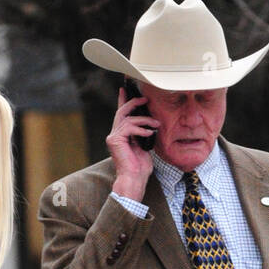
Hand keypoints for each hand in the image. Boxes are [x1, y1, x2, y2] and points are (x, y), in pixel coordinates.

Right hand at [106, 86, 158, 201]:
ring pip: (128, 118)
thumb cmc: (140, 167)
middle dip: (134, 103)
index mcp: (121, 135)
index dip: (123, 101)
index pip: (122, 115)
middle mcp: (114, 135)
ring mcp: (113, 137)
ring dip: (145, 120)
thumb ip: (142, 133)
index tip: (125, 89)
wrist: (134, 179)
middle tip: (145, 99)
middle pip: (122, 112)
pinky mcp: (115, 140)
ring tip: (156, 124)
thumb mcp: (144, 145)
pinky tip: (149, 133)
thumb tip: (149, 123)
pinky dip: (141, 128)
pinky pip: (129, 126)